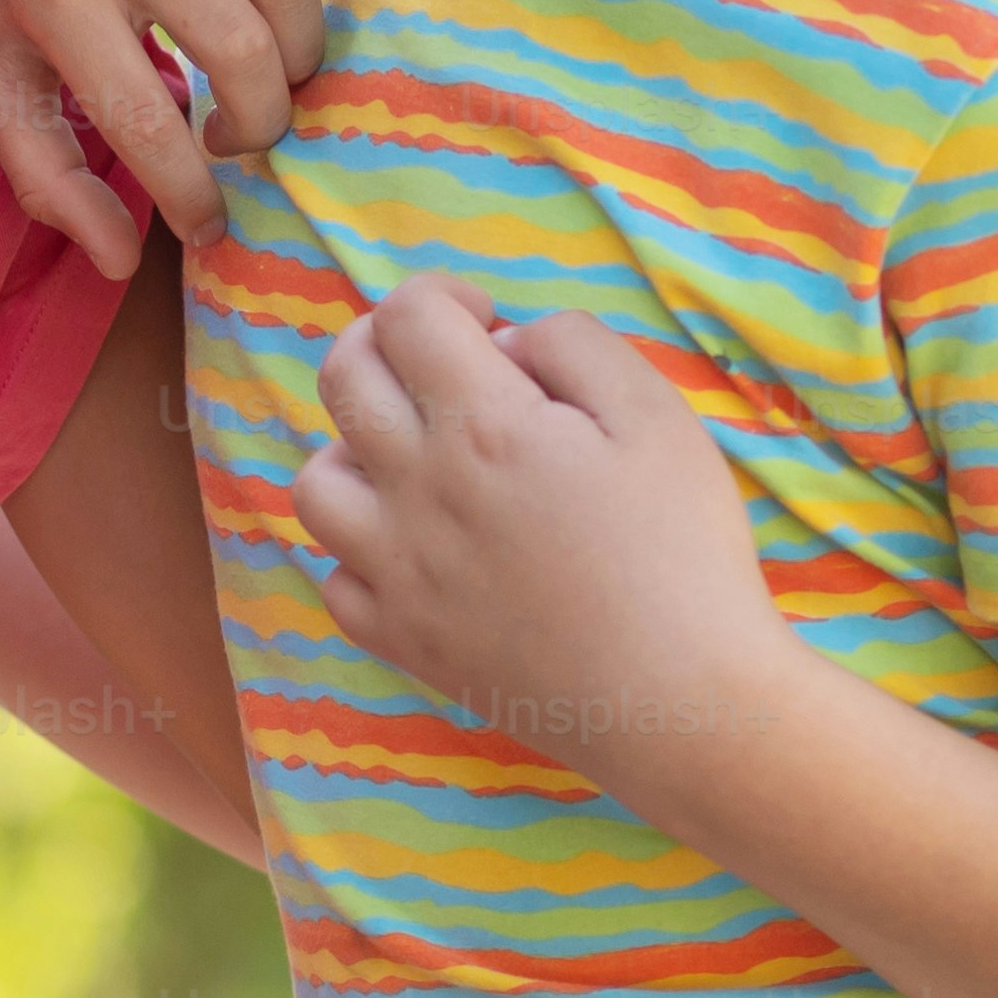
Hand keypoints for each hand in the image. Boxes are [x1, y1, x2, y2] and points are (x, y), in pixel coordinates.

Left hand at [0, 0, 333, 268]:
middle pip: (248, 54)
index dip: (193, 196)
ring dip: (294, 58)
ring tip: (256, 80)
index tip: (206, 223)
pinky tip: (266, 0)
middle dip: (260, 126)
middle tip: (232, 141)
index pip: (153, 125)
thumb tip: (121, 258)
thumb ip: (45, 178)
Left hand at [288, 279, 787, 783]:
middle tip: (439, 365)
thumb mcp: (656, 416)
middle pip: (342, 378)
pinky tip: (418, 547)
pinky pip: (336, 579)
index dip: (444, 295)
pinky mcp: (401, 641)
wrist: (678, 701)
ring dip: (355, 447)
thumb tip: (504, 341)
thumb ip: (574, 346)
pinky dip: (361, 550)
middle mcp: (416, 491)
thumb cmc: (683, 553)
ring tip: (417, 458)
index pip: (407, 315)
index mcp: (481, 425)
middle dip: (382, 344)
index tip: (485, 320)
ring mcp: (396, 572)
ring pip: (315, 480)